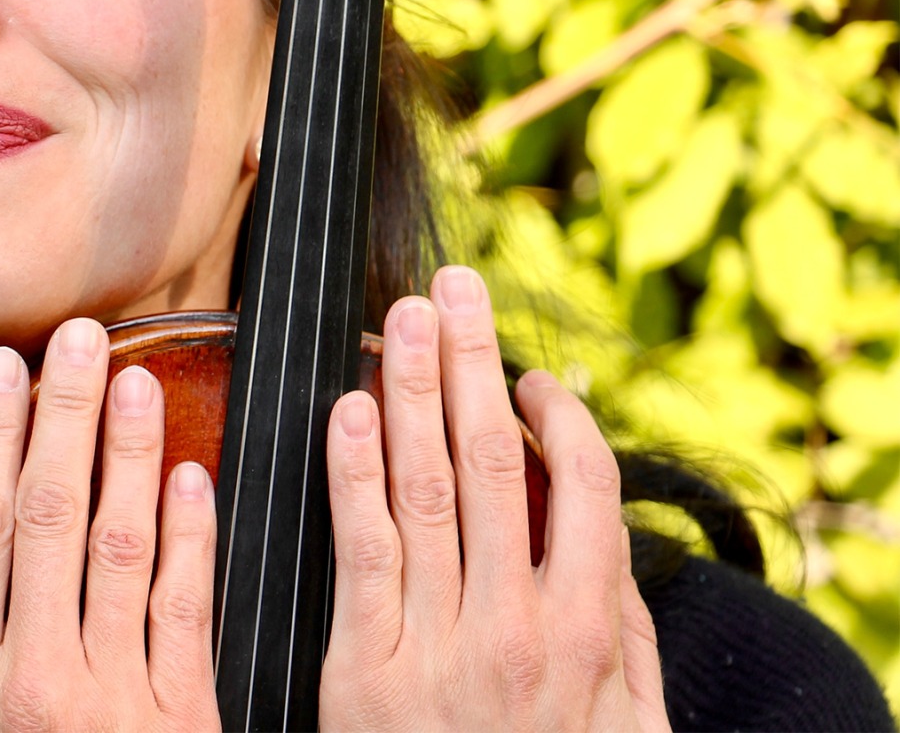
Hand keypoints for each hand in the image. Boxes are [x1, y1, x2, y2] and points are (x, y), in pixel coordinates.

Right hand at [0, 318, 220, 730]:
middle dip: (64, 414)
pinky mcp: (179, 723)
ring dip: (129, 453)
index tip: (2, 369)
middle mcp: (31, 683)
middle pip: (48, 516)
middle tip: (81, 338)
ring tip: (136, 382)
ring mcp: (109, 702)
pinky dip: (190, 536)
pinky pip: (184, 611)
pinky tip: (189, 475)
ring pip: (119, 547)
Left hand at [320, 266, 669, 730]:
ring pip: (427, 488)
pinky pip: (362, 550)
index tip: (526, 371)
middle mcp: (515, 624)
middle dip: (470, 364)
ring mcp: (437, 643)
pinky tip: (347, 410)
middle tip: (454, 286)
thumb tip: (604, 540)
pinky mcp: (363, 668)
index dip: (554, 416)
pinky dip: (354, 472)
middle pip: (493, 462)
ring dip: (410, 392)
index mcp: (585, 629)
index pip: (577, 489)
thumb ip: (622, 631)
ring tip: (402, 319)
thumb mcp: (627, 726)